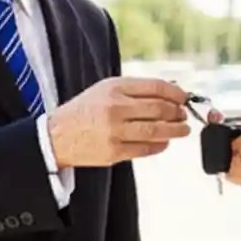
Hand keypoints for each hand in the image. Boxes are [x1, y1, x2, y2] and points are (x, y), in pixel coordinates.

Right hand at [47, 77, 189, 166]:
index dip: (176, 92)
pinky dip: (160, 145)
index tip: (184, 97)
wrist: (57, 136)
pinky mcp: (114, 152)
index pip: (156, 87)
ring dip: (175, 130)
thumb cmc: (85, 110)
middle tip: (184, 114)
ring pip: (156, 131)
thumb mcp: (105, 89)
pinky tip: (165, 142)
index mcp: (115, 88)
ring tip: (183, 130)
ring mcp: (115, 132)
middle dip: (178, 112)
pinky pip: (146, 149)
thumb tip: (169, 91)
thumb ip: (135, 89)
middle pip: (159, 109)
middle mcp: (116, 108)